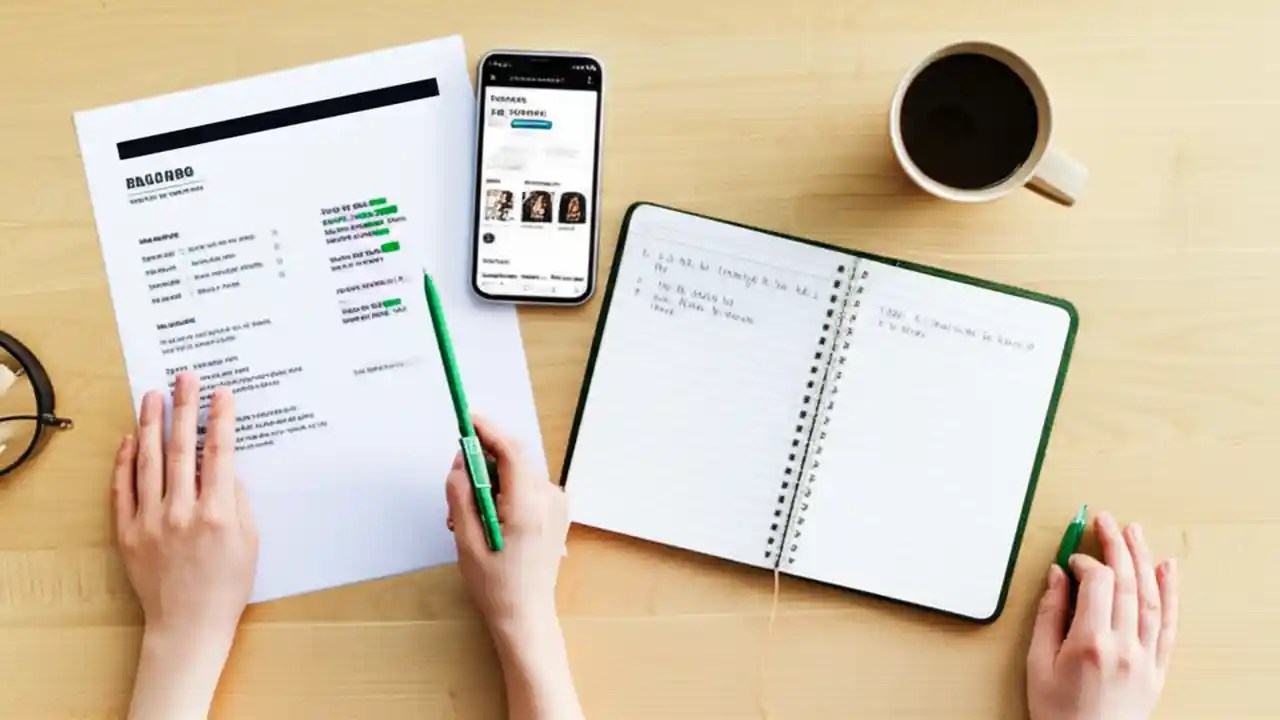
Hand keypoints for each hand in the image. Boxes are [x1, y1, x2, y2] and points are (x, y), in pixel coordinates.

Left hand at [114, 373, 258, 719]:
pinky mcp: (128, 533)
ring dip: (150, 424)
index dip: (220, 419)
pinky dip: (124, 461)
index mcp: (218, 513)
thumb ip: (237, 499)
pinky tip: (129, 439)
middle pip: (181, 448)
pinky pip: (123, 489)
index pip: (219, 453)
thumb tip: (224, 466)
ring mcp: (151, 521)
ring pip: (147, 461)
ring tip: (152, 396)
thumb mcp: (250, 540)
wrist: (189, 624)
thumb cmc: (227, 584)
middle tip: (184, 378)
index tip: (221, 394)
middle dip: (183, 408)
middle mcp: (182, 512)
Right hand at [444, 415, 582, 719]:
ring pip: (518, 472)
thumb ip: (460, 495)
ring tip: (468, 518)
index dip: (488, 430)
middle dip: (482, 464)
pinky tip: (489, 520)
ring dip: (491, 482)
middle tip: (456, 494)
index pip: (511, 452)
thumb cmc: (494, 584)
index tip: (466, 419)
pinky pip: (527, 486)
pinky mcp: (558, 511)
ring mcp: (558, 505)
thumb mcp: (466, 539)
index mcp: (528, 507)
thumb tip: (460, 460)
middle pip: (514, 460)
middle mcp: (549, 500)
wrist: (526, 614)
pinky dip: (505, 492)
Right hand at [1027, 511, 1179, 719]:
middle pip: (1125, 582)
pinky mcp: (1157, 669)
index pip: (1096, 583)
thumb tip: (1057, 576)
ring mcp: (1145, 658)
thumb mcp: (1037, 664)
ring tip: (1134, 532)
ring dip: (1142, 560)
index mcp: (1090, 644)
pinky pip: (1168, 624)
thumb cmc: (1057, 714)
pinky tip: (1167, 570)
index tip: (1071, 557)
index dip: (1084, 561)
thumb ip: (1048, 615)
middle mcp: (1124, 647)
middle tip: (1106, 519)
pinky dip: (1170, 594)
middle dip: (1115, 545)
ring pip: (1149, 597)